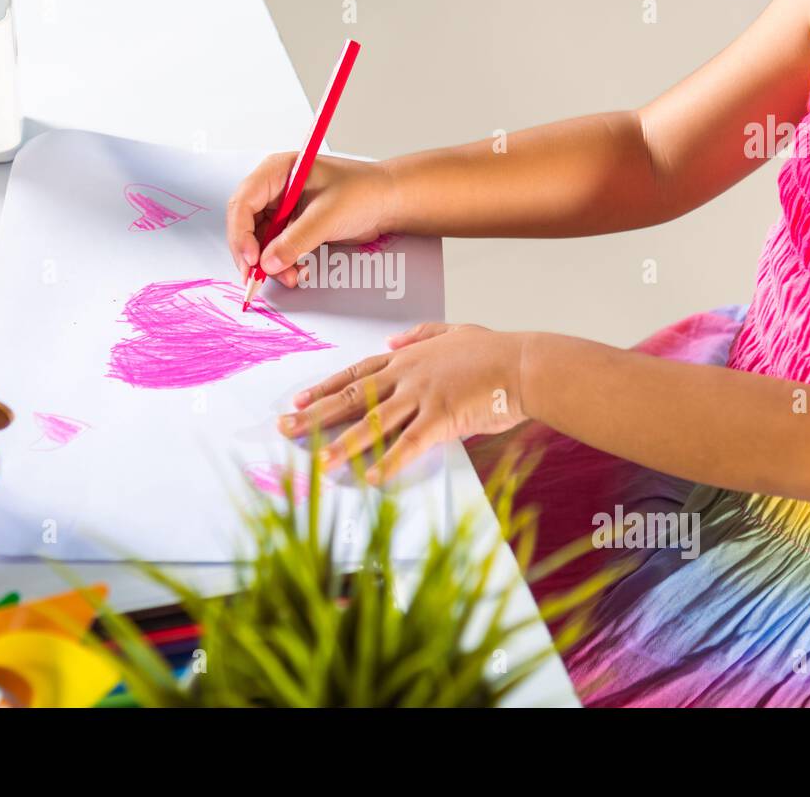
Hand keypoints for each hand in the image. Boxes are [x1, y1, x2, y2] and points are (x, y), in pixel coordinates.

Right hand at [226, 152, 397, 288]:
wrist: (389, 202)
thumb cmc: (364, 192)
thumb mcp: (327, 216)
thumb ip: (295, 241)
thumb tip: (267, 263)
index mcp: (277, 172)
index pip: (244, 202)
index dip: (241, 233)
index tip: (251, 259)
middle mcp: (275, 189)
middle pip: (246, 224)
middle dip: (251, 253)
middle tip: (256, 278)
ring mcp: (283, 208)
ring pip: (260, 241)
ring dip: (270, 263)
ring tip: (290, 277)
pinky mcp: (293, 225)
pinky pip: (277, 248)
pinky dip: (283, 264)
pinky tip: (299, 272)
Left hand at [278, 323, 528, 481]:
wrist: (524, 364)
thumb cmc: (494, 351)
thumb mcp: (454, 331)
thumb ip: (421, 333)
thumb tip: (393, 340)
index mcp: (407, 359)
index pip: (355, 375)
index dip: (324, 388)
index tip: (299, 400)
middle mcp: (407, 376)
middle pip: (351, 398)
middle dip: (315, 415)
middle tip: (285, 429)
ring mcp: (422, 396)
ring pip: (372, 423)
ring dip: (342, 444)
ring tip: (317, 462)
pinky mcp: (442, 417)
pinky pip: (410, 444)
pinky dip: (389, 462)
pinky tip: (370, 478)